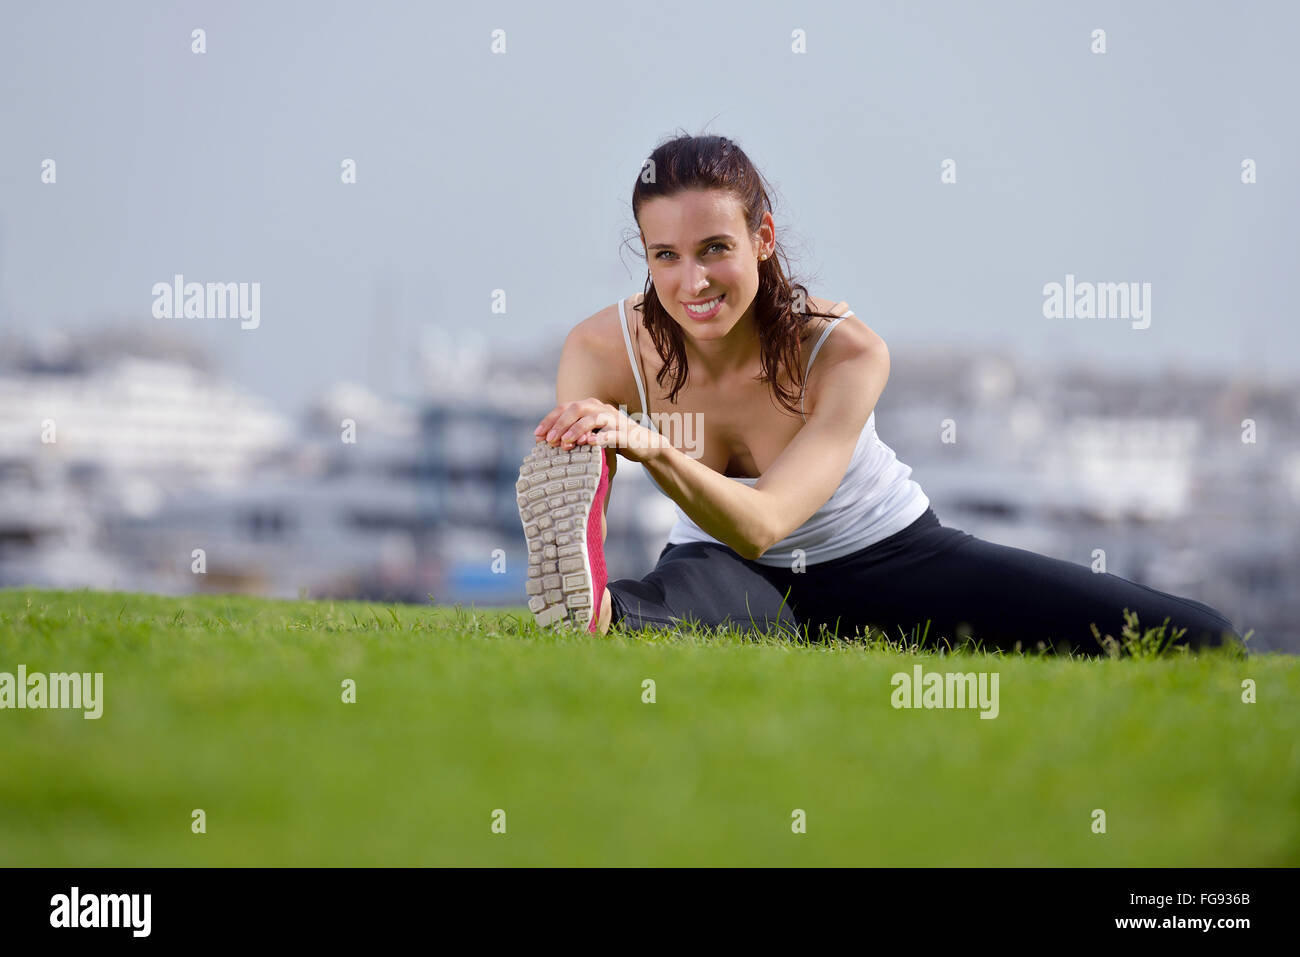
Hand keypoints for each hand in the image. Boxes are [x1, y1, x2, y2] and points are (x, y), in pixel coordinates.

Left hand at [533, 398, 664, 464]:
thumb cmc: (612, 439)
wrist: (643, 444)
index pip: (565, 408)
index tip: (537, 435)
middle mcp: (601, 409)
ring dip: (577, 430)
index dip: (550, 420)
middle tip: (549, 440)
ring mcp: (615, 420)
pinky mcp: (626, 433)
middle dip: (560, 424)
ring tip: (565, 443)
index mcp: (590, 407)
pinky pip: (612, 434)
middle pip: (577, 409)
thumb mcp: (591, 433)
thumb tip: (547, 439)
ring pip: (593, 419)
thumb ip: (573, 432)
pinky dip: (600, 437)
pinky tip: (589, 443)